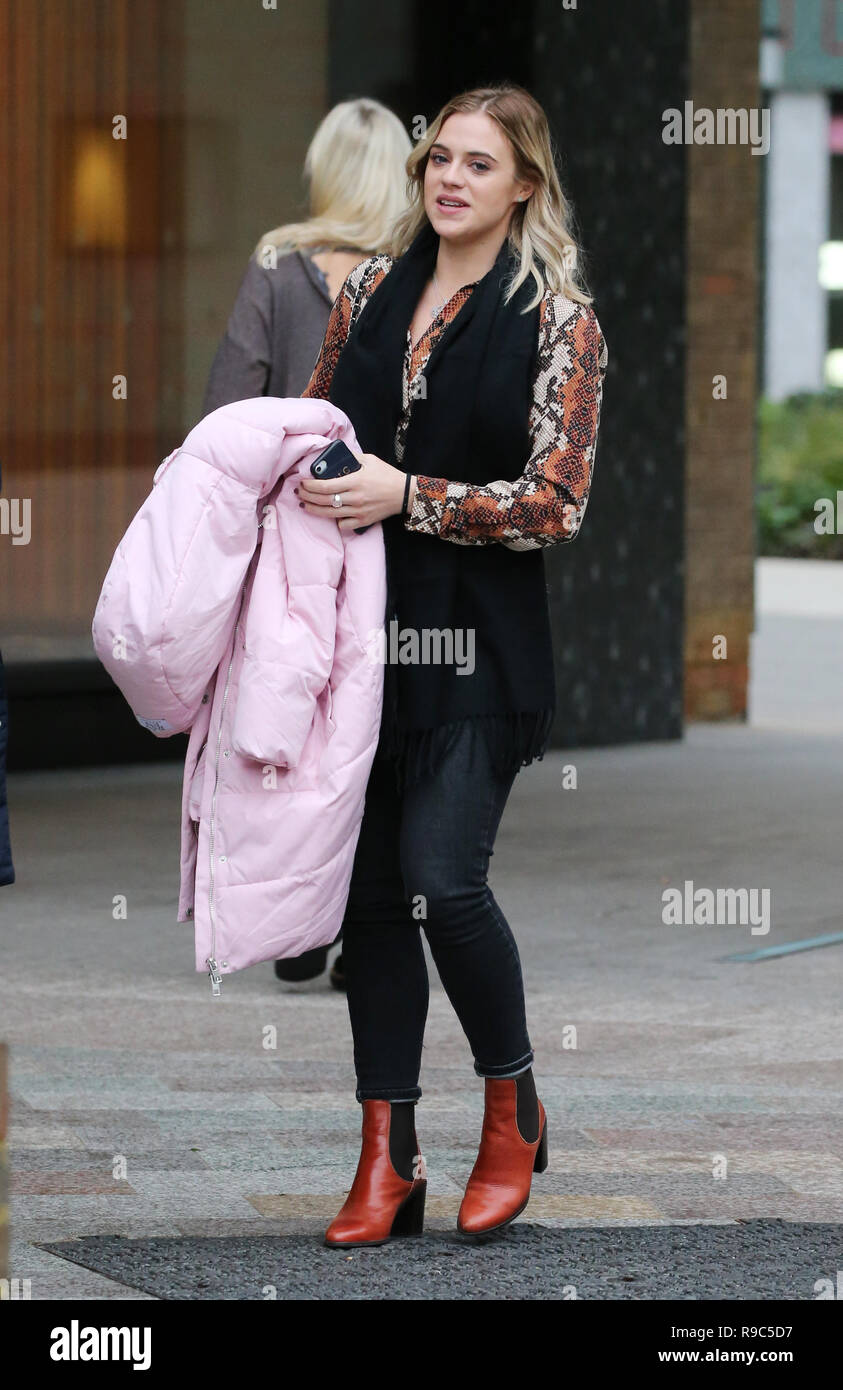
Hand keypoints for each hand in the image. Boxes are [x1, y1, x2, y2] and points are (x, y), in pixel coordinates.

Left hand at [296, 452, 412, 531]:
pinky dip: (335, 520)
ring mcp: (358, 511)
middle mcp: (355, 498)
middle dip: (307, 497)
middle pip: (324, 500)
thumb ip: (351, 458)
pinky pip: (343, 525)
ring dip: (314, 509)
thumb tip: (334, 457)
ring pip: (329, 514)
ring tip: (305, 504)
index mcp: (355, 481)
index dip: (310, 486)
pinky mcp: (363, 521)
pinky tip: (330, 514)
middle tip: (299, 493)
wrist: (404, 494)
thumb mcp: (369, 460)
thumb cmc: (387, 475)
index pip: (326, 486)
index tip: (303, 483)